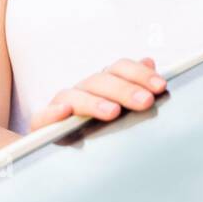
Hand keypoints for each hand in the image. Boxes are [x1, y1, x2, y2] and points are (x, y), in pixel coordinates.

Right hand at [28, 57, 166, 131]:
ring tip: (113, 112)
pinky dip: (52, 113)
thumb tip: (149, 60)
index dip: (140, 74)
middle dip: (125, 90)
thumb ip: (135, 83)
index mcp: (103, 81)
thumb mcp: (120, 102)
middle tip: (145, 101)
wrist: (62, 141)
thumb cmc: (99, 121)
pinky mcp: (42, 125)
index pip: (120, 68)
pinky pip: (42, 117)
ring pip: (75, 96)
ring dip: (95, 102)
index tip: (160, 86)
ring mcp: (61, 104)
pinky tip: (64, 112)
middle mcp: (83, 89)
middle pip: (102, 81)